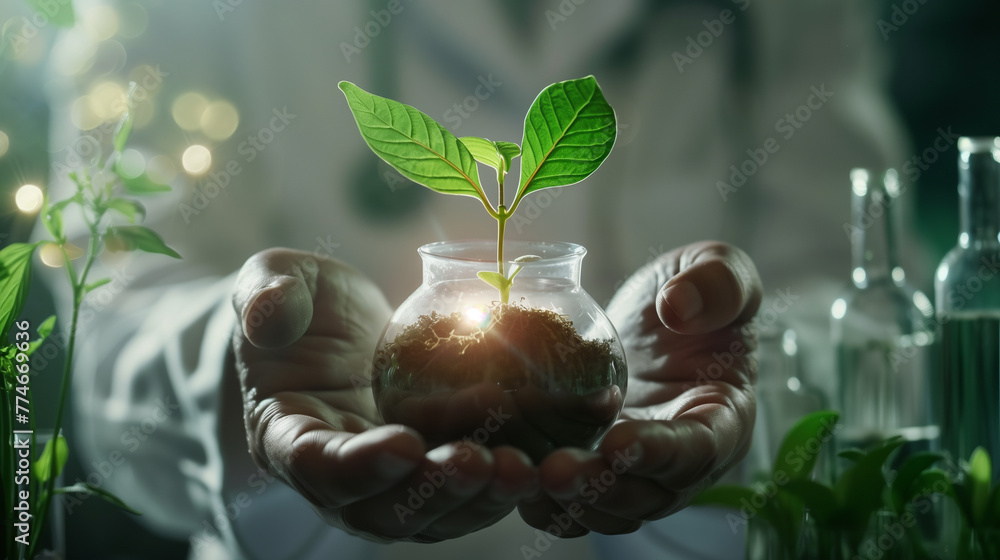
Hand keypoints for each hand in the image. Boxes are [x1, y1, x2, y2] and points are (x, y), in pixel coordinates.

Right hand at [230, 249, 536, 542]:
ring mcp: (386, 480)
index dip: (357, 464)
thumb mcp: (272, 282)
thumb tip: (270, 312)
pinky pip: (464, 494)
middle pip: (378, 509)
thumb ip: (264, 295)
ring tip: (522, 468)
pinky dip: (501, 486)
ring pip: (428, 515)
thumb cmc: (299, 305)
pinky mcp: (428, 470)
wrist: (330, 330)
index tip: (404, 443)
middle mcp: (335, 475)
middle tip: (480, 462)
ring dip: (477, 499)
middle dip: (431, 493)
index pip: (313, 464)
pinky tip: (543, 461)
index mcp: (285, 434)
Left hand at [517, 241, 761, 536]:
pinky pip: (573, 501)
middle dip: (601, 487)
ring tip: (523, 474)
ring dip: (566, 501)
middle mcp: (683, 460)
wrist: (657, 319)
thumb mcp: (716, 268)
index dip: (662, 451)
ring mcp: (638, 472)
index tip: (620, 442)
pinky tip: (505, 474)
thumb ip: (718, 281)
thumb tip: (678, 307)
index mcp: (724, 416)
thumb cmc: (692, 293)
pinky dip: (542, 498)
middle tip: (554, 470)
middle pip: (648, 493)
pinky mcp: (597, 469)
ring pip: (607, 508)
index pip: (700, 447)